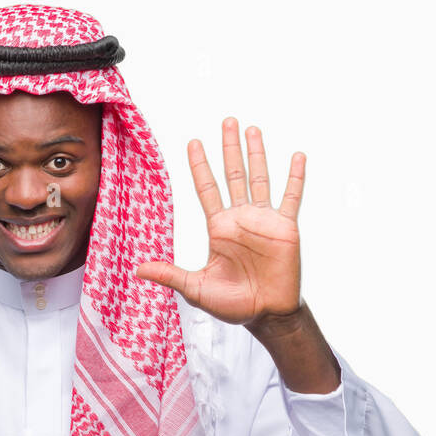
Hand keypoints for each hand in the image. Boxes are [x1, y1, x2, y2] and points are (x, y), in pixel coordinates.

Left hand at [136, 118, 303, 327]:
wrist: (266, 314)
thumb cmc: (233, 304)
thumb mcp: (196, 288)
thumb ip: (170, 275)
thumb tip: (139, 270)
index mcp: (219, 228)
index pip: (207, 189)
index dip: (200, 166)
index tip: (193, 142)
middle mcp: (240, 218)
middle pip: (233, 175)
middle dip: (229, 148)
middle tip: (226, 121)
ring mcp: (264, 220)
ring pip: (259, 178)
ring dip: (256, 154)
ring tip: (252, 129)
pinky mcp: (285, 227)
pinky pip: (291, 197)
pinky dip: (295, 177)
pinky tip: (297, 156)